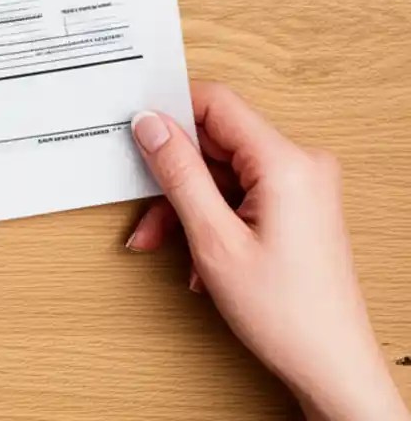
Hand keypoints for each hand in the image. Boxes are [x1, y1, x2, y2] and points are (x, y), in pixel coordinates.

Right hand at [126, 82, 407, 419]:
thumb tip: (151, 125)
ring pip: (222, 175)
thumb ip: (179, 174)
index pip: (217, 103)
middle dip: (172, 178)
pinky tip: (198, 256)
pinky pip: (239, 195)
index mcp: (286, 163)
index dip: (170, 113)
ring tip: (162, 243)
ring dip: (185, 206)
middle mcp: (301, 166)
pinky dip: (210, 219)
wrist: (331, 364)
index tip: (136, 132)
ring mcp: (302, 187)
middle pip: (215, 144)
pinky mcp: (297, 207)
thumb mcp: (213, 239)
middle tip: (143, 210)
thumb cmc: (287, 313)